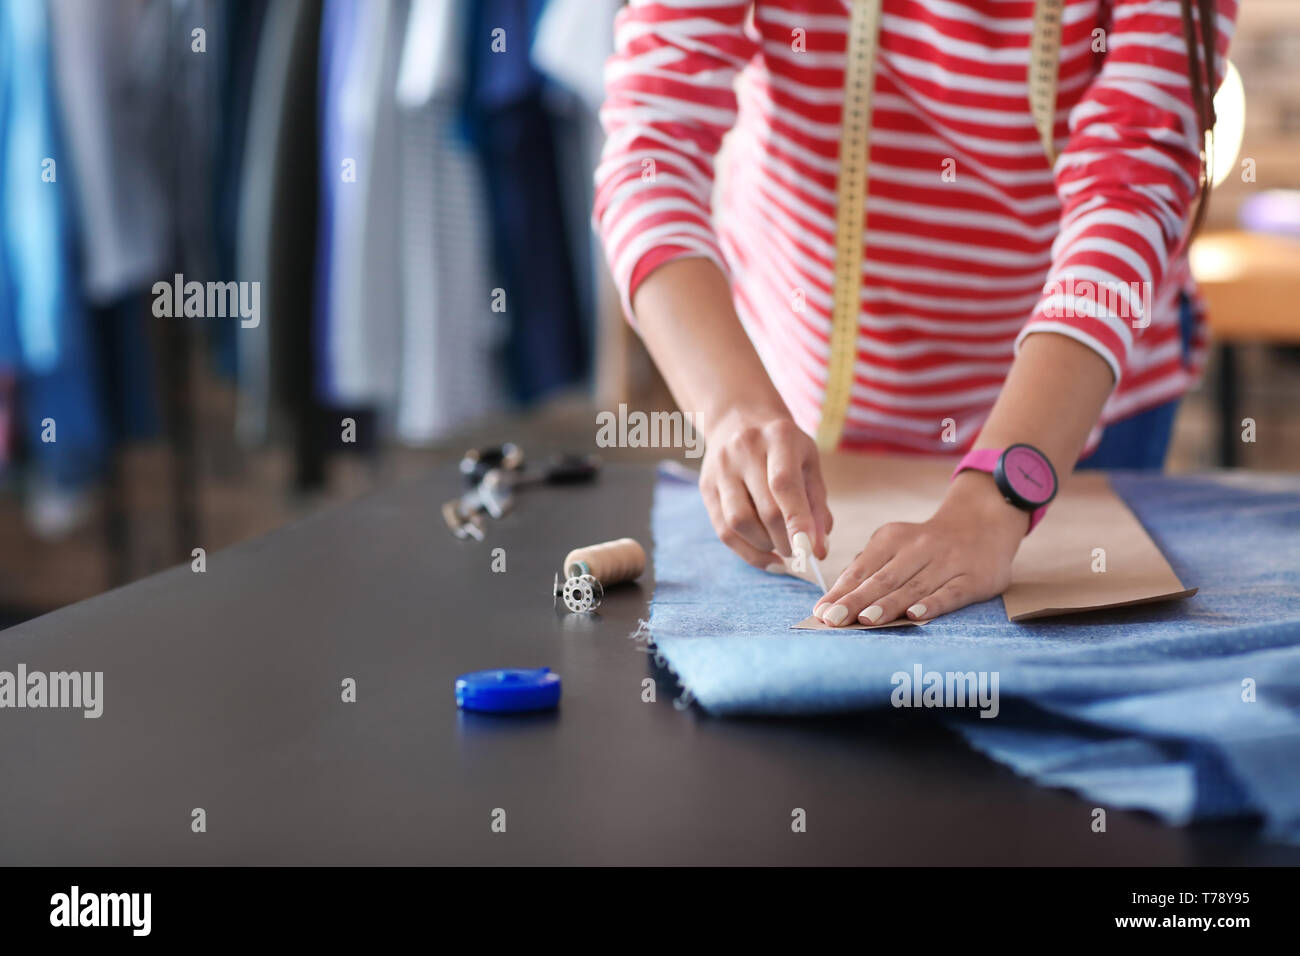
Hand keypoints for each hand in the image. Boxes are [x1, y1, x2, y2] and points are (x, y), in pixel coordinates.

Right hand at [699, 411, 832, 569]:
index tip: (810, 550)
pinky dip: (747, 551)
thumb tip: (819, 549)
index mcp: (778, 437)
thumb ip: (817, 506)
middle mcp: (744, 449)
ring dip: (764, 546)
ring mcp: (720, 468)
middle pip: (764, 509)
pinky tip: (766, 555)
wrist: (738, 417)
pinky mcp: (706, 487)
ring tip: (781, 547)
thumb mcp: (808, 464)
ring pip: (738, 523)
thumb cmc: (784, 446)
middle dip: (786, 541)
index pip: (784, 484)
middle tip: (800, 552)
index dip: (798, 520)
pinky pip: (723, 530)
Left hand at [812, 471, 1026, 624]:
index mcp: (893, 539)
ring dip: (888, 604)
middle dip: (856, 601)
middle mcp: (918, 549)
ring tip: (865, 620)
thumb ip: (871, 564)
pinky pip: (950, 593)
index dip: (841, 591)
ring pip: (913, 587)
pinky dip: (932, 604)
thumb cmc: (929, 544)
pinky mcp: (972, 578)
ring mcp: (946, 563)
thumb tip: (839, 592)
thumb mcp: (897, 543)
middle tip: (833, 620)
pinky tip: (915, 617)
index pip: (862, 569)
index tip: (820, 611)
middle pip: (883, 579)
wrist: (984, 522)